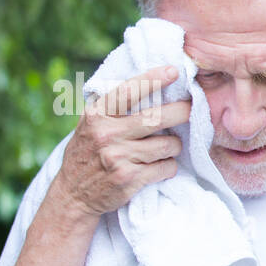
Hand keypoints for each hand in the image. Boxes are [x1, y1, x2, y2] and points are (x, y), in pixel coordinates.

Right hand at [55, 65, 190, 218]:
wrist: (73, 194)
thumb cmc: (87, 153)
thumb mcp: (90, 124)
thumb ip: (112, 107)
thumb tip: (149, 85)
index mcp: (96, 115)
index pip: (128, 91)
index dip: (153, 79)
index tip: (173, 71)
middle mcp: (107, 134)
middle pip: (157, 118)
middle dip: (182, 112)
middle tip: (192, 109)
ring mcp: (118, 157)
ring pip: (167, 145)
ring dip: (174, 146)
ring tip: (167, 147)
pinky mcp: (130, 179)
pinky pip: (166, 167)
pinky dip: (169, 166)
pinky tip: (160, 167)